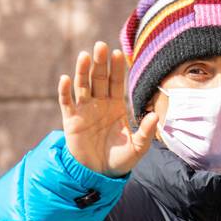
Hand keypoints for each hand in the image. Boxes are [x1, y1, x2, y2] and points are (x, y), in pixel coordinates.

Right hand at [58, 41, 158, 177]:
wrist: (99, 174)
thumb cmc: (120, 159)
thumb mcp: (137, 148)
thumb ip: (146, 132)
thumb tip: (155, 115)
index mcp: (116, 106)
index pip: (117, 82)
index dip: (117, 68)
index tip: (118, 53)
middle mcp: (100, 103)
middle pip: (99, 78)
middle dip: (100, 63)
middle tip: (100, 46)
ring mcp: (84, 110)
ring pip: (82, 85)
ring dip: (82, 71)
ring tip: (84, 55)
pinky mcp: (71, 120)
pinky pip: (66, 102)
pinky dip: (64, 91)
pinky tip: (66, 79)